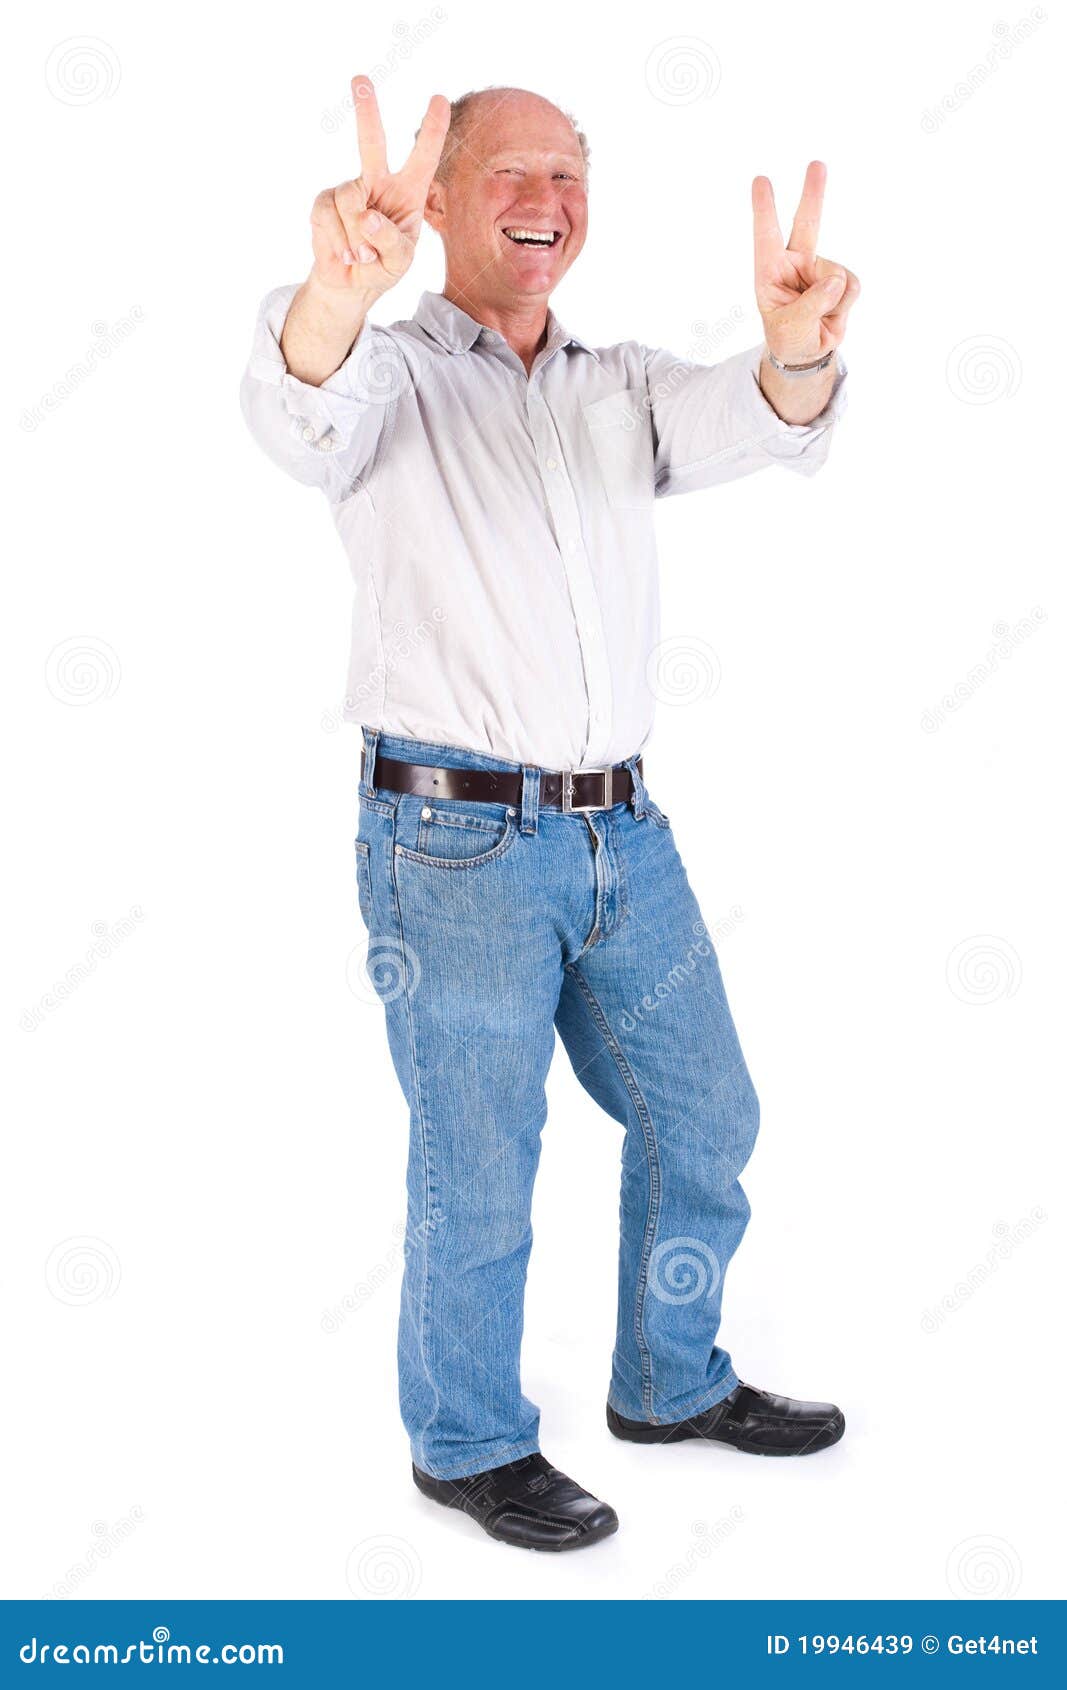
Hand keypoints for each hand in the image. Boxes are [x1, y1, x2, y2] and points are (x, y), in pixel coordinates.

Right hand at [308, 75, 449, 302]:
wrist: (350, 284)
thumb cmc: (383, 267)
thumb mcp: (399, 262)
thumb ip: (390, 241)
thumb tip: (367, 215)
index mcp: (408, 191)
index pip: (422, 157)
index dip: (432, 129)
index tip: (439, 99)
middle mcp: (378, 182)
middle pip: (372, 142)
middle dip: (366, 110)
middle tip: (359, 78)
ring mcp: (349, 190)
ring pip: (350, 201)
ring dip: (357, 237)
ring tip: (363, 256)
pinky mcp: (324, 204)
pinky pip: (330, 217)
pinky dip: (340, 242)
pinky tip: (346, 255)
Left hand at [752, 161, 858, 365]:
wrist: (809, 354)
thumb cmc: (788, 337)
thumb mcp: (789, 328)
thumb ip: (810, 305)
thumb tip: (835, 280)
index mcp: (771, 272)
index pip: (767, 236)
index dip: (765, 209)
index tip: (761, 180)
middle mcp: (796, 263)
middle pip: (807, 223)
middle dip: (813, 194)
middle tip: (817, 164)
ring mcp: (820, 269)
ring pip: (836, 273)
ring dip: (833, 300)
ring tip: (819, 316)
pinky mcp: (842, 279)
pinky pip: (852, 286)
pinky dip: (845, 304)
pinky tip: (833, 312)